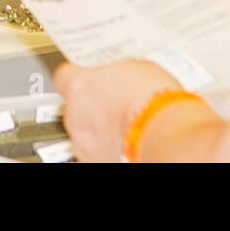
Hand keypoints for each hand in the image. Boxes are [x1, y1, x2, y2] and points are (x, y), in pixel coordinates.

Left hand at [54, 59, 183, 161]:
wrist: (165, 136)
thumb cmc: (154, 102)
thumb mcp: (139, 68)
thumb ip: (119, 72)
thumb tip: (123, 76)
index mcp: (80, 86)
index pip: (64, 76)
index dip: (78, 77)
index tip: (89, 78)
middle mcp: (75, 115)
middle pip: (75, 106)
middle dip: (92, 105)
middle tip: (117, 103)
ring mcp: (82, 142)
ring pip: (85, 132)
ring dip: (100, 129)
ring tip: (126, 126)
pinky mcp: (94, 162)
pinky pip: (96, 152)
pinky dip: (108, 149)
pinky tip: (126, 143)